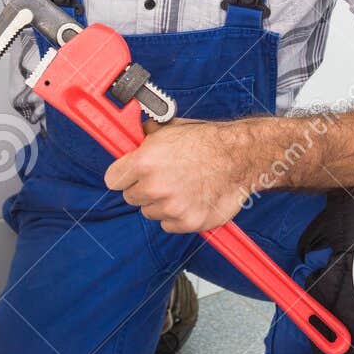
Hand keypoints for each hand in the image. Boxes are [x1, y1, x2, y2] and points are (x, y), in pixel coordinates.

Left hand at [103, 118, 255, 233]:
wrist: (240, 156)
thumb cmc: (209, 141)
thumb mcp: (171, 129)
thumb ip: (147, 137)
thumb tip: (135, 134)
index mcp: (144, 162)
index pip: (113, 180)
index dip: (123, 176)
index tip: (130, 176)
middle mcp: (154, 187)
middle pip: (132, 197)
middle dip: (143, 189)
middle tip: (163, 179)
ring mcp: (171, 207)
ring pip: (150, 212)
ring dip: (161, 203)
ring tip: (182, 188)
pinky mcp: (187, 222)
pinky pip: (168, 225)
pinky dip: (176, 216)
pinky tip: (190, 200)